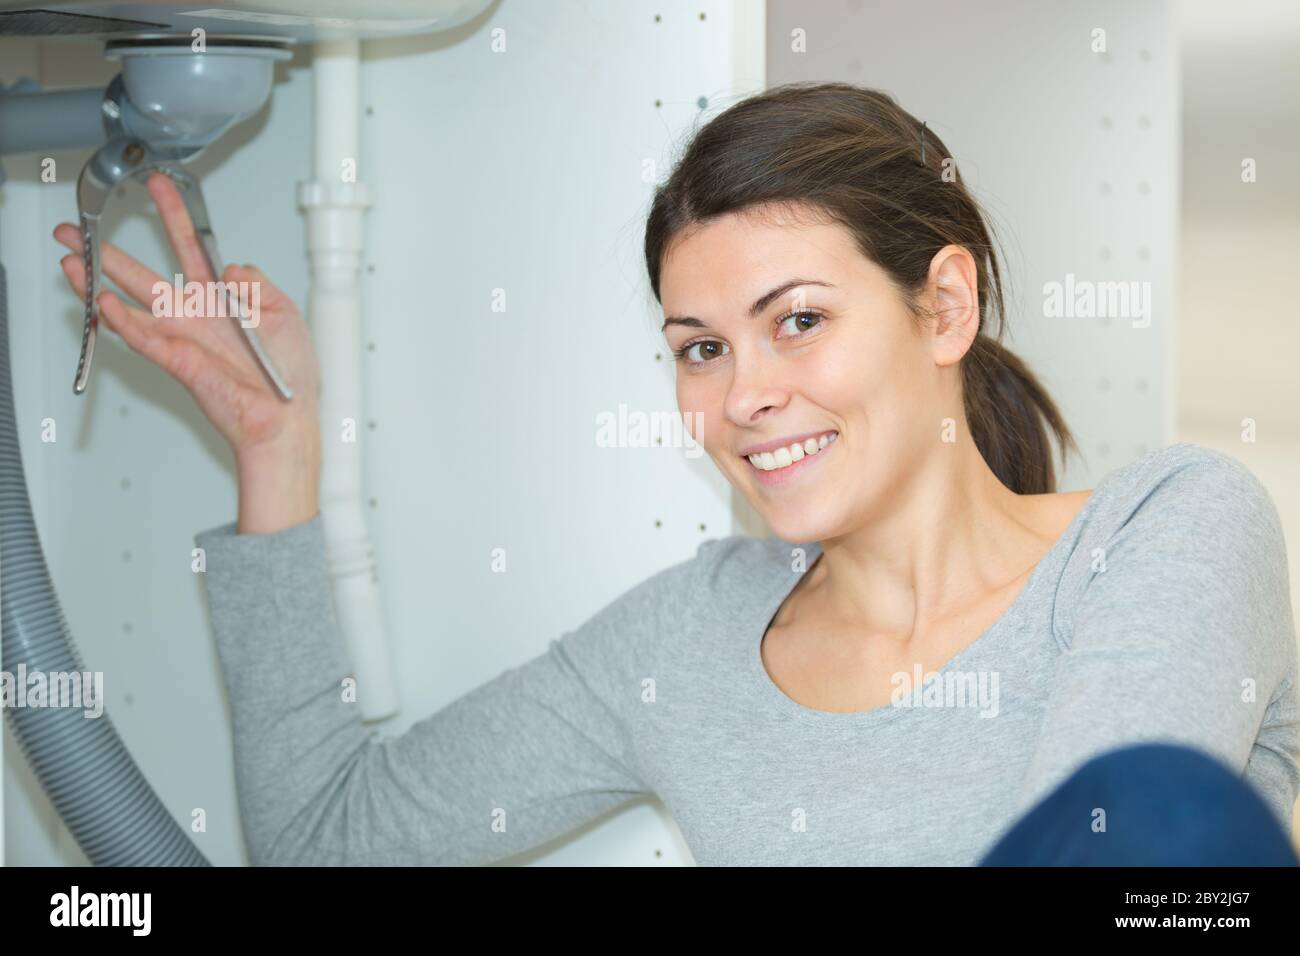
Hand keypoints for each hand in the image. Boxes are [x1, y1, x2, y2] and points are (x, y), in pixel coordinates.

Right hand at [54, 171, 321, 530]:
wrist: (288, 418)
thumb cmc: (291, 376)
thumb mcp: (285, 312)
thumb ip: (256, 283)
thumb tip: (231, 268)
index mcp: (222, 299)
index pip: (191, 248)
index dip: (174, 215)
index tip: (159, 185)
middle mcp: (196, 315)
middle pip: (143, 273)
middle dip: (107, 250)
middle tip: (75, 227)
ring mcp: (183, 337)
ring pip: (130, 303)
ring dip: (98, 282)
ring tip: (70, 261)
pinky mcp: (178, 361)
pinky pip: (145, 337)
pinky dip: (123, 319)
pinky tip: (102, 302)